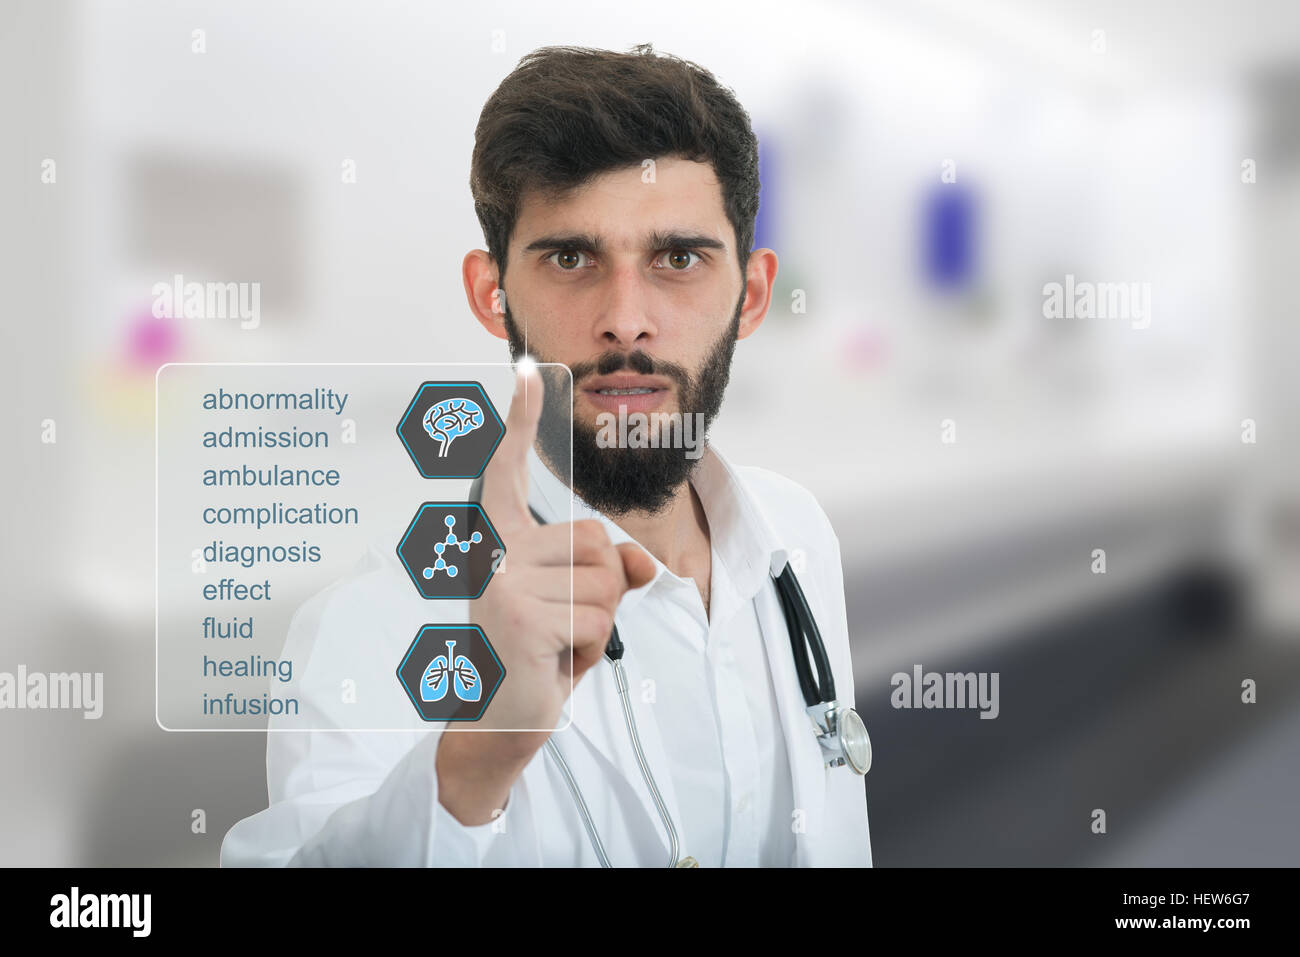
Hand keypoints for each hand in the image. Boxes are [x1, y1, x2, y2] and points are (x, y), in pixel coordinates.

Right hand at [436, 366, 655, 822]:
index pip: (509, 472)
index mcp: (499, 542)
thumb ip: (610, 572)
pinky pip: (599, 618)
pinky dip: (591, 650)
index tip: (528, 371)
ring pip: (605, 582)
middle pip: (597, 544)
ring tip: (556, 647)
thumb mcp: (580, 606)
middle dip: (601, 594)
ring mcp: (502, 584)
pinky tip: (554, 664)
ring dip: (597, 625)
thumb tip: (643, 565)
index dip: (520, 422)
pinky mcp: (521, 617)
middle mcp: (492, 554)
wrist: (499, 722)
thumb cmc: (537, 656)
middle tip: (559, 629)